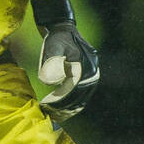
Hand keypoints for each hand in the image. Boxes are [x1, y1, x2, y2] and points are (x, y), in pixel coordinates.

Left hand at [32, 0, 99, 122]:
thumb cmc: (56, 36)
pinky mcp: (84, 75)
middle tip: (52, 115)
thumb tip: (53, 82)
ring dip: (71, 107)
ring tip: (57, 116)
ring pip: (83, 95)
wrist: (62, 27)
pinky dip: (73, 102)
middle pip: (81, 95)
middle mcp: (91, 70)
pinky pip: (81, 92)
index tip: (51, 107)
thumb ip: (52, 62)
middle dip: (67, 107)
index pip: (76, 88)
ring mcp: (90, 73)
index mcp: (85, 64)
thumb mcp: (53, 46)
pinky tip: (63, 109)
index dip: (64, 100)